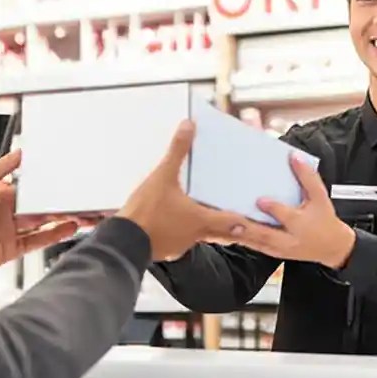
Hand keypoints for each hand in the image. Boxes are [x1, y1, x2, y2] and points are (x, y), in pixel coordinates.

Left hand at [0, 150, 82, 273]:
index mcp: (1, 197)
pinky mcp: (15, 248)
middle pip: (40, 208)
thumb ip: (0, 168)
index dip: (44, 187)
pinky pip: (39, 240)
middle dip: (58, 204)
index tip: (60, 181)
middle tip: (76, 198)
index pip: (29, 189)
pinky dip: (55, 235)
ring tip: (80, 213)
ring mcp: (13, 232)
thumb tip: (18, 153)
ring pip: (44, 224)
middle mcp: (9, 214)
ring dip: (62, 219)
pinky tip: (68, 227)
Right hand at [118, 121, 250, 260]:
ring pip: (200, 237)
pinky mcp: (165, 250)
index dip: (244, 220)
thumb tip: (189, 127)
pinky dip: (184, 233)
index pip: (232, 222)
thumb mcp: (162, 176)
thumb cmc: (146, 211)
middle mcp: (195, 236)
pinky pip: (180, 241)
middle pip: (221, 234)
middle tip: (239, 218)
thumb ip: (177, 151)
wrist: (123, 241)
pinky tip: (177, 224)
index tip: (253, 217)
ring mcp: (180, 245)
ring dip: (206, 229)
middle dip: (229, 226)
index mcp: (200, 220)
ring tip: (206, 216)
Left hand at [230, 154, 356, 269]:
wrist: (332, 247)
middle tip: (233, 220)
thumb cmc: (324, 218)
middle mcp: (289, 238)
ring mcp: (280, 248)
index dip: (273, 209)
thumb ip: (308, 177)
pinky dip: (244, 240)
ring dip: (242, 235)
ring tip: (226, 226)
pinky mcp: (274, 253)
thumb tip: (295, 156)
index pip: (286, 216)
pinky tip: (231, 231)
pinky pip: (256, 247)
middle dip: (250, 228)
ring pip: (258, 243)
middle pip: (266, 235)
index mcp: (301, 223)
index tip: (259, 200)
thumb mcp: (320, 197)